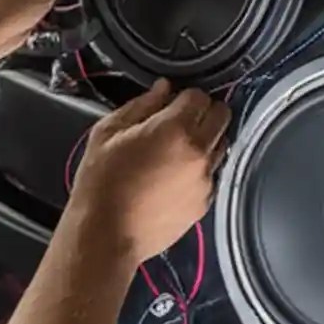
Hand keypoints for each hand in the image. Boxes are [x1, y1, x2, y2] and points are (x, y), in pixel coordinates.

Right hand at [70, 80, 231, 263]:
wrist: (106, 234)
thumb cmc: (101, 182)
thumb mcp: (108, 132)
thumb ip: (141, 105)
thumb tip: (163, 89)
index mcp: (175, 129)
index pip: (199, 96)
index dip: (184, 96)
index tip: (170, 104)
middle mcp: (199, 152)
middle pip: (221, 116)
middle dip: (204, 112)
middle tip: (180, 121)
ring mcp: (206, 179)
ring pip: (221, 144)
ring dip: (206, 139)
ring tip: (177, 150)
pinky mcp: (205, 202)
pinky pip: (212, 174)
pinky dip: (201, 168)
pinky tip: (175, 176)